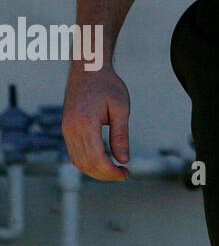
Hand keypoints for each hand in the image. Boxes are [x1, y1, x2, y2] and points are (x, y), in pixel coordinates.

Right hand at [62, 65, 130, 181]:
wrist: (88, 69)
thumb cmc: (107, 85)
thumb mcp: (121, 108)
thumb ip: (121, 136)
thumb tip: (123, 160)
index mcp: (85, 124)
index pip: (96, 158)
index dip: (110, 171)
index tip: (125, 175)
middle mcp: (71, 130)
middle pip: (86, 164)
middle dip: (105, 174)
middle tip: (123, 175)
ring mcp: (66, 130)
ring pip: (78, 161)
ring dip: (95, 170)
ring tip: (115, 170)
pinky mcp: (66, 129)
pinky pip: (74, 153)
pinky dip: (87, 162)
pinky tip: (103, 161)